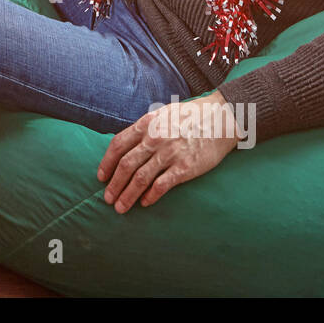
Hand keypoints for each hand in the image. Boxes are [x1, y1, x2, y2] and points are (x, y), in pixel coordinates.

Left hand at [97, 91, 240, 213]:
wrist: (222, 119)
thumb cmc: (190, 117)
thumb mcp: (162, 114)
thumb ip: (144, 129)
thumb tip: (126, 146)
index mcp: (146, 124)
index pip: (118, 145)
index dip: (106, 163)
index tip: (101, 177)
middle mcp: (154, 138)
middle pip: (126, 165)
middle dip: (114, 184)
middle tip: (107, 198)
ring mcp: (169, 153)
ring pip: (140, 179)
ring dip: (127, 195)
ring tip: (120, 207)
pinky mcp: (185, 167)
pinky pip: (161, 185)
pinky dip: (150, 196)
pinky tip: (144, 203)